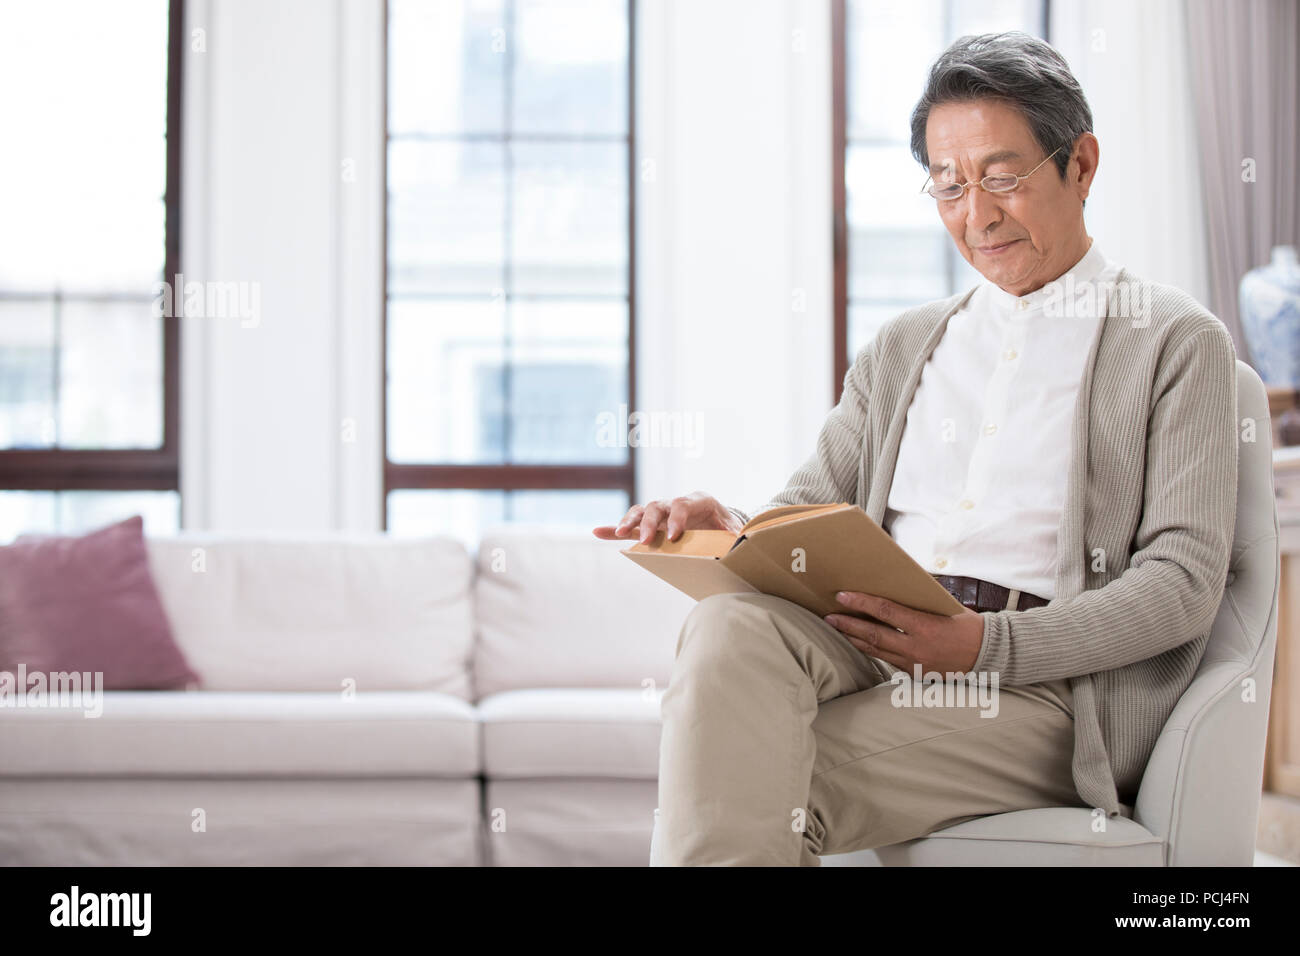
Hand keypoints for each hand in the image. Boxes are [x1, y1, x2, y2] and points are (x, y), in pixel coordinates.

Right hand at [592, 492, 743, 544]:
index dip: (677, 518)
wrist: (721, 522)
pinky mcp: (652, 526)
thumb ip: (736, 535)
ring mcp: (662, 514)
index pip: (682, 504)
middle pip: (658, 505)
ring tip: (621, 533)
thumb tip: (740, 542)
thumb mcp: (735, 529)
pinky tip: (598, 531)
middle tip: (648, 541)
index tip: (674, 537)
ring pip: (641, 511)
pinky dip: (614, 528)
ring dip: (629, 521)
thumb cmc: (728, 526)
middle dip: (651, 522)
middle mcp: (676, 504)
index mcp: (698, 500)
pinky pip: (632, 526)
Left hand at [823, 591, 984, 675]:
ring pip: (875, 650)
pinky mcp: (914, 674)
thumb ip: (918, 600)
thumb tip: (892, 584)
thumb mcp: (944, 606)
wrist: (988, 655)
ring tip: (837, 627)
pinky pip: (887, 660)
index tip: (842, 596)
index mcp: (924, 627)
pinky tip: (859, 641)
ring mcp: (914, 663)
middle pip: (872, 635)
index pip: (885, 612)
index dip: (860, 603)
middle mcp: (916, 648)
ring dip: (853, 638)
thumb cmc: (966, 625)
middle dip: (847, 624)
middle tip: (829, 616)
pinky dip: (870, 650)